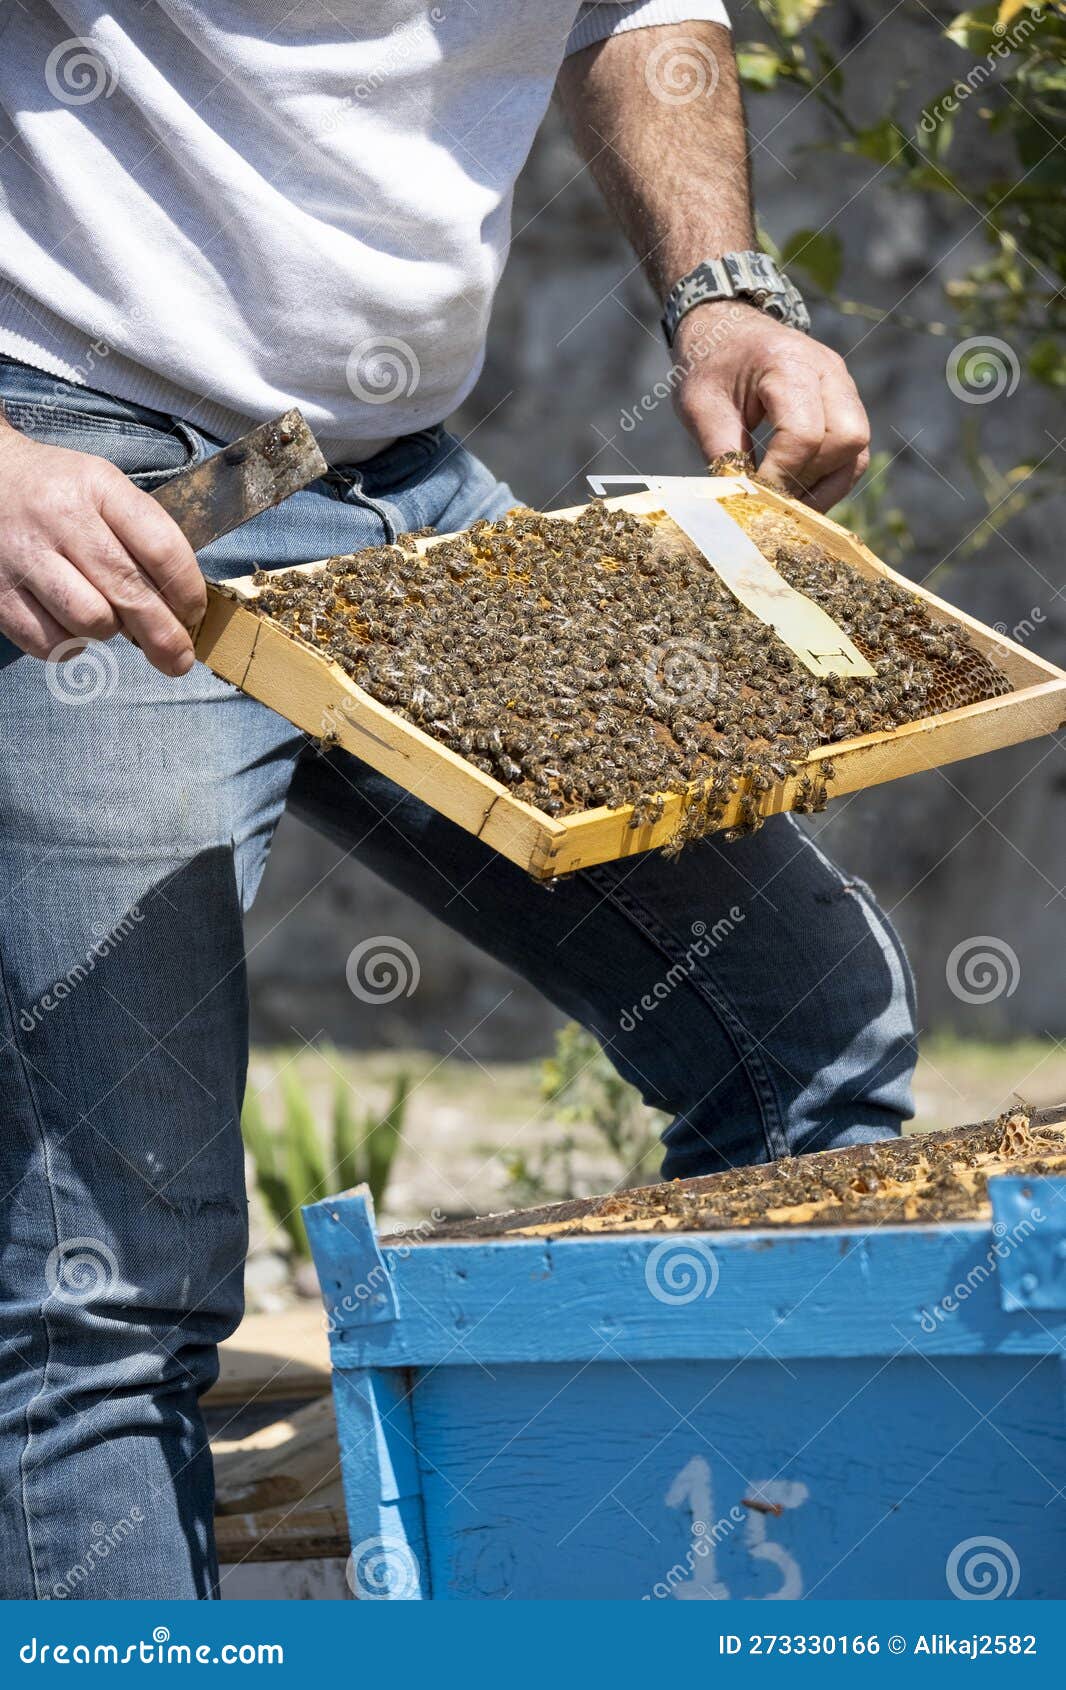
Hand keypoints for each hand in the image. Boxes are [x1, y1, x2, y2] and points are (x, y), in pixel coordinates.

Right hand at [0, 420, 204, 674]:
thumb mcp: (104, 488)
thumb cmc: (59, 491)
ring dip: (108, 630)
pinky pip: (49, 642)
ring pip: (91, 621)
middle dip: (164, 636)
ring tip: (104, 615)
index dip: (187, 590)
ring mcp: (24, 556)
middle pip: (129, 592)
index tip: (194, 614)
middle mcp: (59, 518)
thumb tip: (182, 608)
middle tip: (179, 660)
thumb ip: (143, 535)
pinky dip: (68, 644)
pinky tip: (69, 623)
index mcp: (97, 486)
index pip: (160, 547)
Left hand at [671, 302, 870, 511]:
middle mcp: (828, 371)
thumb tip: (741, 506)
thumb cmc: (710, 364)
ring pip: (858, 449)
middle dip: (809, 479)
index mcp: (789, 364)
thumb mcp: (701, 408)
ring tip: (787, 507)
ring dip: (825, 487)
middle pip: (847, 439)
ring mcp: (843, 386)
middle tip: (773, 501)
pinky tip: (800, 496)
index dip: (781, 475)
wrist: (725, 328)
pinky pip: (854, 452)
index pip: (803, 433)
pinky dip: (831, 480)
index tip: (755, 497)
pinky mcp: (845, 403)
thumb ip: (723, 456)